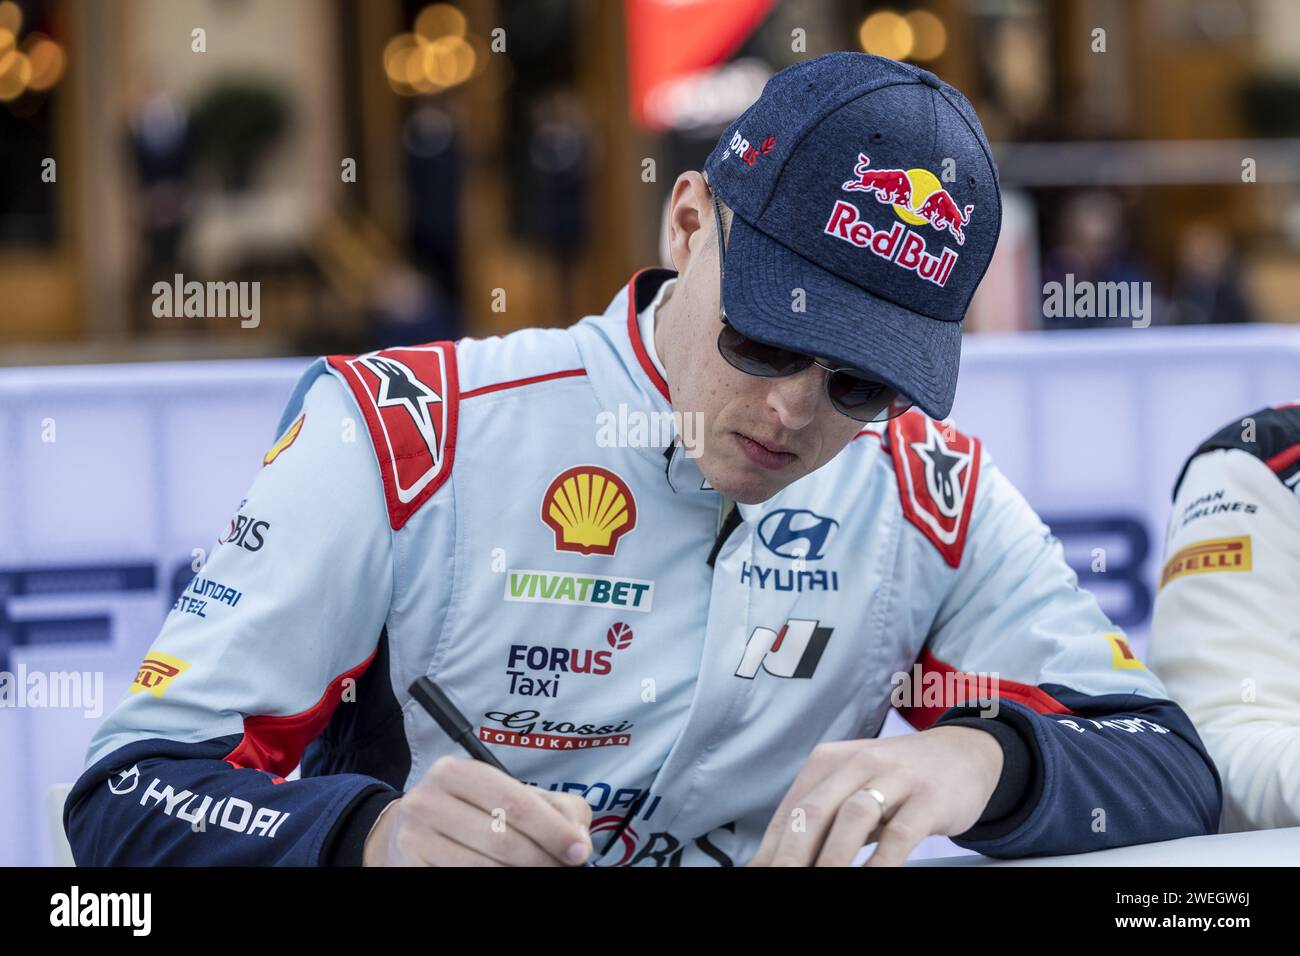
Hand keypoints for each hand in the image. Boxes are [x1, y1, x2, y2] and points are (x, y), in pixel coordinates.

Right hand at [363, 755, 593, 865]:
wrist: (405, 833)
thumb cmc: (470, 812)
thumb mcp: (506, 795)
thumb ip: (552, 807)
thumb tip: (578, 839)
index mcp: (455, 772)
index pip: (514, 803)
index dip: (552, 830)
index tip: (579, 852)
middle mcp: (427, 801)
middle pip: (502, 840)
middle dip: (541, 859)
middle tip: (560, 867)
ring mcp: (413, 838)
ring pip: (483, 868)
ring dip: (520, 874)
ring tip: (535, 871)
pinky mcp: (407, 868)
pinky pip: (461, 879)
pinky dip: (491, 882)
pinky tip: (505, 876)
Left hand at [746, 725, 1003, 866]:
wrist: (962, 753)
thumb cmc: (897, 779)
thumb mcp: (853, 789)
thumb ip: (821, 819)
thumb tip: (775, 858)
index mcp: (829, 761)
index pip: (791, 809)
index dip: (770, 847)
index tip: (757, 872)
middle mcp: (857, 763)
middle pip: (813, 811)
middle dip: (790, 853)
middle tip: (779, 879)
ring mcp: (895, 777)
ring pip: (853, 817)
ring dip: (832, 857)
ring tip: (819, 882)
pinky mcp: (929, 797)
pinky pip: (901, 832)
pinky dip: (882, 861)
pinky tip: (871, 878)